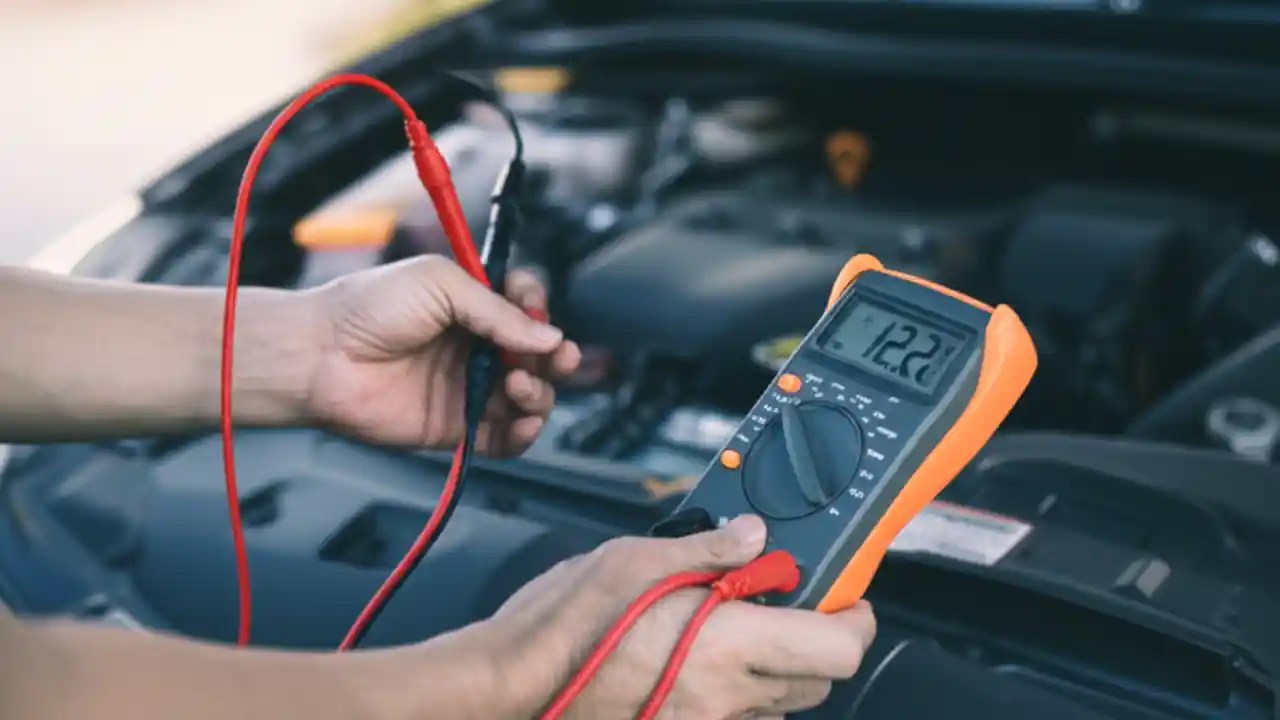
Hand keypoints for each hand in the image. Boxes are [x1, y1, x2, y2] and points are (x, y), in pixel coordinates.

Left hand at [303, 256, 580, 454]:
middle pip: (537, 357)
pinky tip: (523, 423)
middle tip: (555, 358)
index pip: (525, 308)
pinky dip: (523, 436)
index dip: (537, 309)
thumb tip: (551, 336)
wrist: (320, 356)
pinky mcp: (456, 428)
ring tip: (517, 385)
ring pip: (529, 398)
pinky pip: (504, 439)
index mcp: (471, 306)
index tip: (532, 306)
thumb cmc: (369, 308)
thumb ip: (497, 310)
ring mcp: (467, 389)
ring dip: (539, 393)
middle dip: (554, 358)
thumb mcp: (439, 284)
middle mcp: (474, 347)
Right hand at [484, 516, 876, 718]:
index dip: (855, 620)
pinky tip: (697, 664)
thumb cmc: (560, 628)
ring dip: (775, 670)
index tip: (846, 597)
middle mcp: (724, 700)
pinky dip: (735, 696)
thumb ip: (708, 549)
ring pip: (776, 707)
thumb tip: (754, 536)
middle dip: (817, 640)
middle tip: (785, 603)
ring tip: (733, 631)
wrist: (507, 690)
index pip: (838, 648)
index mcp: (727, 647)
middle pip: (817, 681)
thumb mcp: (635, 558)